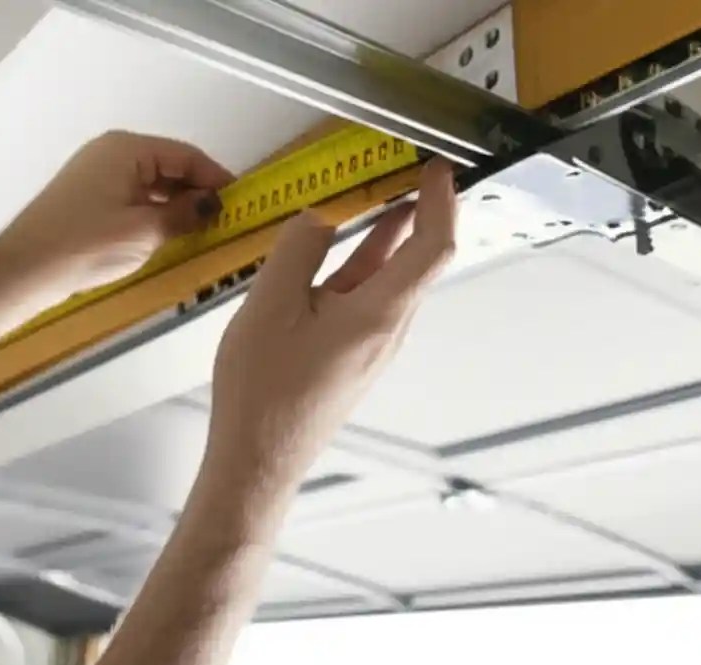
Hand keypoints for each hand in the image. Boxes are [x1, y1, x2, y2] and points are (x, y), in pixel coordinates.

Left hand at [0, 130, 233, 300]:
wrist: (24, 270)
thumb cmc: (87, 245)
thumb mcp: (144, 232)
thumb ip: (183, 214)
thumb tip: (211, 203)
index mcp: (127, 149)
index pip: (186, 154)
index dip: (216, 177)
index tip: (241, 202)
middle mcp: (112, 152)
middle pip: (168, 165)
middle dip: (196, 191)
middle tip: (224, 221)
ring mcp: (96, 174)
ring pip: (151, 183)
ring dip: (176, 204)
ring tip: (200, 231)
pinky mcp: (87, 197)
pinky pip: (133, 196)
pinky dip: (154, 212)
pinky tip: (167, 235)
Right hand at [207, 160, 456, 480]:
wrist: (258, 458)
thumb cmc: (264, 393)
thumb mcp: (270, 304)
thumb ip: (299, 248)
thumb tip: (320, 218)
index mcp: (379, 313)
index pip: (434, 246)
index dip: (442, 202)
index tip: (438, 170)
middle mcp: (388, 331)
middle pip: (419, 261)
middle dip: (418, 212)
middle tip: (404, 172)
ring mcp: (372, 347)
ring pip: (392, 280)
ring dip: (389, 237)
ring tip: (376, 198)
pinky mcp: (353, 357)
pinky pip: (370, 299)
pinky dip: (365, 265)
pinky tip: (341, 251)